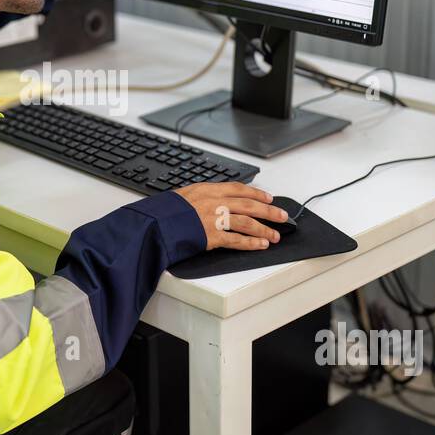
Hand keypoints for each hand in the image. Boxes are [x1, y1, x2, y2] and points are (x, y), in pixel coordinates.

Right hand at [173, 183, 288, 250]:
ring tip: (275, 235)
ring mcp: (214, 219)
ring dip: (263, 229)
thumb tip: (214, 201)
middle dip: (269, 211)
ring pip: (247, 222)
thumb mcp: (184, 195)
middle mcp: (214, 202)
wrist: (153, 223)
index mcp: (208, 189)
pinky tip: (261, 245)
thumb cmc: (164, 211)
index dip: (257, 194)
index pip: (239, 189)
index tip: (268, 198)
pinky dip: (251, 243)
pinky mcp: (212, 236)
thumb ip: (201, 198)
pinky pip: (236, 240)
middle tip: (282, 216)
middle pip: (249, 205)